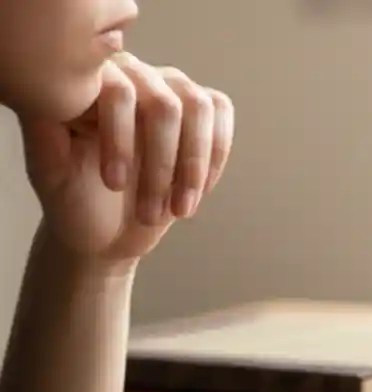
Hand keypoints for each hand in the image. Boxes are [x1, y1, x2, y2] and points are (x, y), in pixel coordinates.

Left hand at [21, 53, 233, 270]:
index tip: (115, 184)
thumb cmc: (74, 200)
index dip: (122, 139)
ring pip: (198, 109)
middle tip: (149, 213)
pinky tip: (195, 192)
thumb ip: (45, 133)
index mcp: (92, 82)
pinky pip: (220, 118)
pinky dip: (213, 159)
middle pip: (165, 105)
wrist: (107, 230)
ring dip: (191, 167)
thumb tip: (53, 98)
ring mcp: (172, 88)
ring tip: (179, 210)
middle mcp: (135, 74)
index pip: (117, 91)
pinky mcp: (202, 110)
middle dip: (161, 165)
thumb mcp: (50, 172)